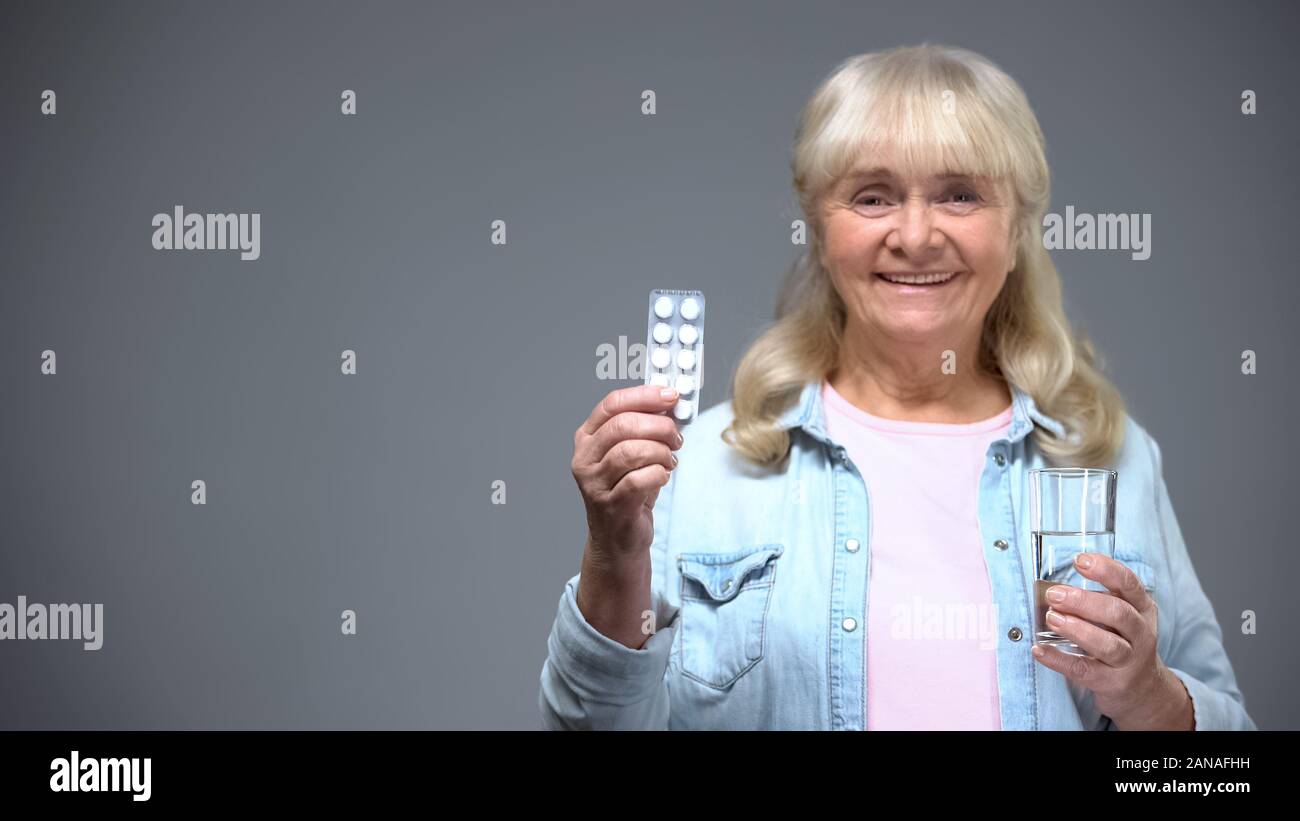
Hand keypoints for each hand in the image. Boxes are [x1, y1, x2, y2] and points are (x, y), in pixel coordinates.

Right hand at [571, 383, 683, 563]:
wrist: (618, 538)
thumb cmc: (627, 492)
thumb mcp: (633, 454)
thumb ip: (646, 428)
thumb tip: (671, 404)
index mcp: (587, 438)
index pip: (612, 404)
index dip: (644, 396)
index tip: (670, 396)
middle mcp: (585, 458)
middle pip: (623, 425)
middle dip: (659, 426)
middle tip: (676, 436)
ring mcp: (594, 483)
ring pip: (631, 451)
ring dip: (661, 452)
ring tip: (669, 460)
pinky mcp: (610, 504)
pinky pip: (639, 479)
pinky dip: (659, 474)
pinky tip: (662, 477)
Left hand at [1030, 552, 1194, 729]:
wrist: (1143, 689)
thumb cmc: (1123, 641)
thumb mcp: (1122, 616)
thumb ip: (1096, 599)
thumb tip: (1052, 587)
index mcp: (1142, 608)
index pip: (1129, 583)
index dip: (1106, 570)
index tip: (1079, 560)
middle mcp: (1141, 633)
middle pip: (1118, 613)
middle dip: (1084, 601)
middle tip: (1054, 594)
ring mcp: (1130, 660)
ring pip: (1108, 644)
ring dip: (1077, 629)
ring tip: (1052, 618)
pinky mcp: (1113, 683)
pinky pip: (1085, 671)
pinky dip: (1060, 660)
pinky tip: (1040, 650)